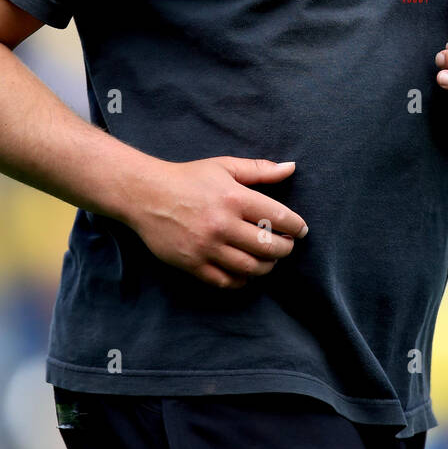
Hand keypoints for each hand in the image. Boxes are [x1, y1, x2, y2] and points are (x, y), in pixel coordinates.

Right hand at [125, 155, 307, 288]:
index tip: (301, 230)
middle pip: (269, 247)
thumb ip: (259, 170)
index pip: (278, 217)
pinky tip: (246, 270)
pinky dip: (242, 280)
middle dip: (285, 249)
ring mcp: (207, 247)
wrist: (146, 195)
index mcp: (233, 197)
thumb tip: (291, 168)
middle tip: (286, 246)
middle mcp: (222, 224)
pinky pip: (227, 281)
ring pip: (251, 267)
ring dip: (267, 266)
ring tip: (268, 259)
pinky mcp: (193, 264)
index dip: (296, 226)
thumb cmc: (188, 178)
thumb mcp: (224, 167)